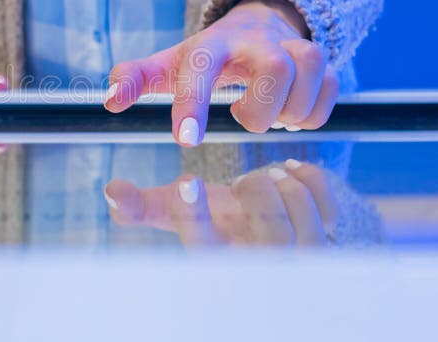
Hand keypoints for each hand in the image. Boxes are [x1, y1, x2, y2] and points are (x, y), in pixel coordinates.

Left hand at [104, 0, 338, 145]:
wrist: (257, 25)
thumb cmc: (207, 56)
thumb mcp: (169, 65)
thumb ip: (135, 79)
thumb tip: (108, 101)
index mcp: (212, 46)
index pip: (201, 69)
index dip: (193, 103)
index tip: (186, 142)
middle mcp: (255, 42)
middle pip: (275, 67)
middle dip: (262, 108)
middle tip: (246, 116)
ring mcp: (293, 47)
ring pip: (311, 67)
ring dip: (293, 107)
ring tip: (274, 115)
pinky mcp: (322, 60)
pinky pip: (332, 86)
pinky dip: (314, 111)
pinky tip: (293, 113)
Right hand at [104, 159, 337, 246]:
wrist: (261, 233)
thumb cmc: (212, 222)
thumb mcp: (178, 215)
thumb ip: (143, 205)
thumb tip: (110, 189)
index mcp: (217, 260)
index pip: (202, 246)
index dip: (193, 215)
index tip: (187, 179)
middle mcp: (259, 267)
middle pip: (269, 235)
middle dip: (257, 193)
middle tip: (245, 181)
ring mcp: (298, 260)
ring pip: (303, 224)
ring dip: (285, 188)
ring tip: (272, 175)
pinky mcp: (327, 241)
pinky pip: (328, 209)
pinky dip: (312, 181)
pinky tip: (294, 171)